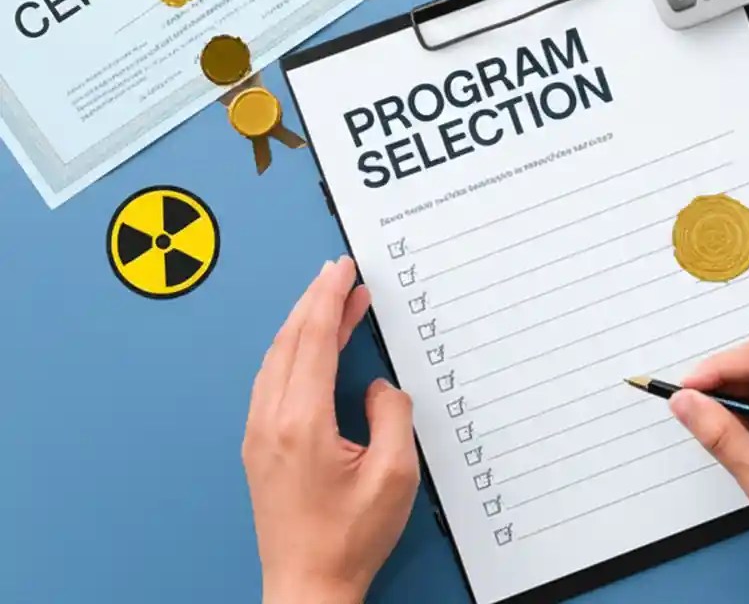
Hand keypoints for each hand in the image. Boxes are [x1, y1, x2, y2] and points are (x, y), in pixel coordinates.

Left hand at [242, 257, 420, 603]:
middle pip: (289, 341)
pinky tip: (312, 351)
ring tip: (334, 305)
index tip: (342, 269)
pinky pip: (272, 381)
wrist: (307, 585)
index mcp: (302, 422)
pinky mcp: (259, 448)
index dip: (329, 298)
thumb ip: (392, 416)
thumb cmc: (349, 538)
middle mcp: (271, 421)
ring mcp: (259, 434)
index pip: (313, 339)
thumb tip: (379, 387)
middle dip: (315, 301)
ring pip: (276, 359)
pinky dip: (294, 352)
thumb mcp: (395, 475)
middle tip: (340, 274)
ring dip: (303, 325)